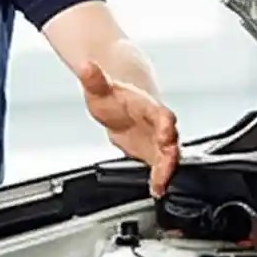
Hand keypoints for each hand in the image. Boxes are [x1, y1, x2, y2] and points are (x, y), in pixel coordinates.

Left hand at [78, 61, 180, 196]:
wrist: (120, 103)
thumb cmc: (113, 95)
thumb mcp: (99, 87)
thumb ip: (93, 78)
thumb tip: (85, 65)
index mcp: (148, 106)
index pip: (162, 113)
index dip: (166, 124)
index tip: (166, 133)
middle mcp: (158, 125)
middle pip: (172, 139)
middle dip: (171, 153)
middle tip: (166, 168)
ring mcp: (158, 141)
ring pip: (169, 156)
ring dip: (166, 170)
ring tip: (160, 186)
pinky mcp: (153, 153)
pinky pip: (160, 168)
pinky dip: (159, 179)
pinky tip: (156, 191)